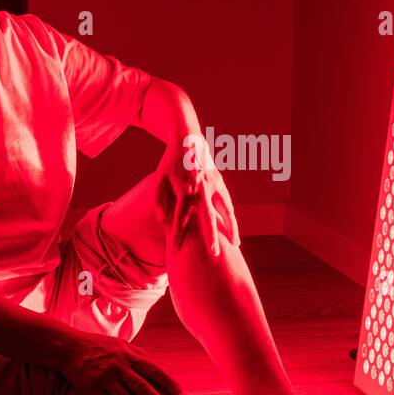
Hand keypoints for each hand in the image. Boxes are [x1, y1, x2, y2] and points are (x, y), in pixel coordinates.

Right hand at [65, 334, 181, 394]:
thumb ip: (137, 354)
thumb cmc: (98, 346)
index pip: (151, 369)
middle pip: (141, 386)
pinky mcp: (91, 388)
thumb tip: (155, 365)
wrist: (69, 347)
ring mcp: (104, 378)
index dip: (166, 380)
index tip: (179, 392)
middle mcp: (118, 366)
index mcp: (127, 355)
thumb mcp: (120, 344)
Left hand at [157, 132, 239, 256]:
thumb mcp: (158, 178)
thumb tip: (163, 220)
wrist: (187, 139)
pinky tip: (233, 228)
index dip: (177, 235)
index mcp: (184, 189)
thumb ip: (158, 200)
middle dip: (211, 238)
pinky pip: (227, 202)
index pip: (180, 218)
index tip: (175, 251)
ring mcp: (213, 184)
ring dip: (230, 229)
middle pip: (208, 218)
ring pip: (225, 210)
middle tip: (214, 255)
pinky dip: (230, 216)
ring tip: (235, 245)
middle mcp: (201, 188)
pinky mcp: (220, 181)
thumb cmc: (170, 162)